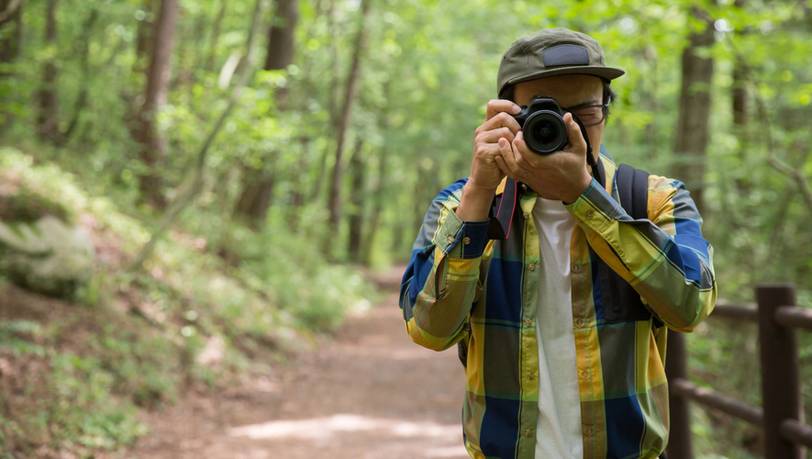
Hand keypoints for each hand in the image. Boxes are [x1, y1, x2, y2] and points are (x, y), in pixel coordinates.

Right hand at [456, 100, 521, 221]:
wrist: (484, 180)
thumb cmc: (497, 161)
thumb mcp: (504, 143)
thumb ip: (509, 130)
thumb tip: (527, 119)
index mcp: (486, 125)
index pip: (493, 104)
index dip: (507, 104)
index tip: (518, 111)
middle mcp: (481, 130)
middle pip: (503, 116)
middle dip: (516, 126)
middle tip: (520, 138)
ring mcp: (480, 140)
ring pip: (505, 132)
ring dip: (514, 141)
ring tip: (514, 151)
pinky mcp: (482, 151)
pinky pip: (502, 145)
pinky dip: (510, 152)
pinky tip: (509, 158)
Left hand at [498, 112, 592, 202]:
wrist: (575, 190)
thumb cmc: (577, 168)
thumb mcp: (579, 148)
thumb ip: (574, 131)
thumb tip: (568, 116)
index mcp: (547, 163)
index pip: (527, 154)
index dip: (520, 142)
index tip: (520, 132)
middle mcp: (537, 172)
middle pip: (517, 159)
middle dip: (510, 146)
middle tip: (509, 134)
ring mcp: (532, 179)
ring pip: (512, 168)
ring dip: (505, 155)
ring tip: (501, 142)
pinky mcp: (529, 183)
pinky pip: (513, 175)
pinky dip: (505, 166)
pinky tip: (500, 156)